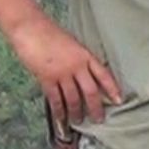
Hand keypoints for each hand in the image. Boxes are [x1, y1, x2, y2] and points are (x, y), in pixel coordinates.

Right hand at [8, 17, 123, 126]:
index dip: (112, 89)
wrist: (30, 28)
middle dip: (96, 107)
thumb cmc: (49, 32)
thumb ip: (79, 59)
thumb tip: (82, 76)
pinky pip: (55, 99)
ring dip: (76, 112)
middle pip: (91, 91)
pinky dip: (59, 111)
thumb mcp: (71, 44)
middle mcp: (77, 66)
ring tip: (78, 121)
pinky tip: (61, 118)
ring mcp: (62, 73)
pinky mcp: (47, 78)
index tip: (119, 101)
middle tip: (99, 119)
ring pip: (73, 98)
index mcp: (85, 55)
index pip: (104, 75)